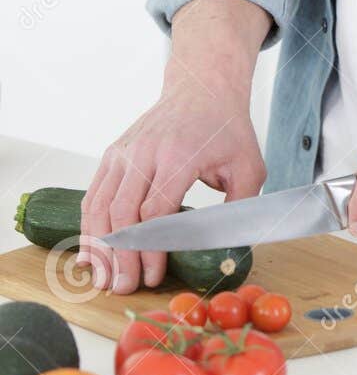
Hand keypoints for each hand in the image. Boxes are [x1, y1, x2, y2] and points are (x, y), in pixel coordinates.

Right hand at [77, 0, 268, 294]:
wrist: (201, 87)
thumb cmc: (226, 129)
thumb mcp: (248, 165)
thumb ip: (240, 206)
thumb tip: (231, 248)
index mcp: (179, 155)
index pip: (155, 211)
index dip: (151, 248)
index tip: (154, 275)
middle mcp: (145, 152)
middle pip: (122, 213)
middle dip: (121, 255)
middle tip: (124, 286)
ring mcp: (123, 152)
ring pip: (100, 205)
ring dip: (98, 246)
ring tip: (103, 278)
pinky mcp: (112, 154)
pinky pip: (94, 194)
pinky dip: (89, 225)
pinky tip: (91, 252)